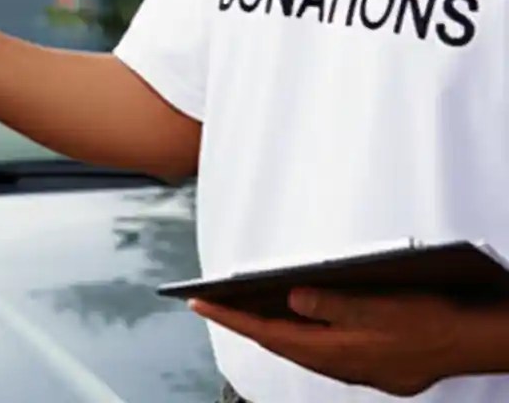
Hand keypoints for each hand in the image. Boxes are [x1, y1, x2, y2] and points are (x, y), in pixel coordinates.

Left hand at [191, 289, 495, 395]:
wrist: (468, 344)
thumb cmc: (428, 323)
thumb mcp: (379, 307)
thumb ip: (333, 304)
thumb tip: (292, 297)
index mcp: (330, 348)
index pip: (265, 331)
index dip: (228, 315)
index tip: (196, 301)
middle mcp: (334, 363)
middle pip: (275, 340)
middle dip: (241, 321)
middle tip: (210, 302)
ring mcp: (350, 368)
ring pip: (297, 347)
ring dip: (269, 329)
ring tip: (242, 309)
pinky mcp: (364, 366)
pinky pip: (318, 350)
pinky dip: (299, 335)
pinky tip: (296, 322)